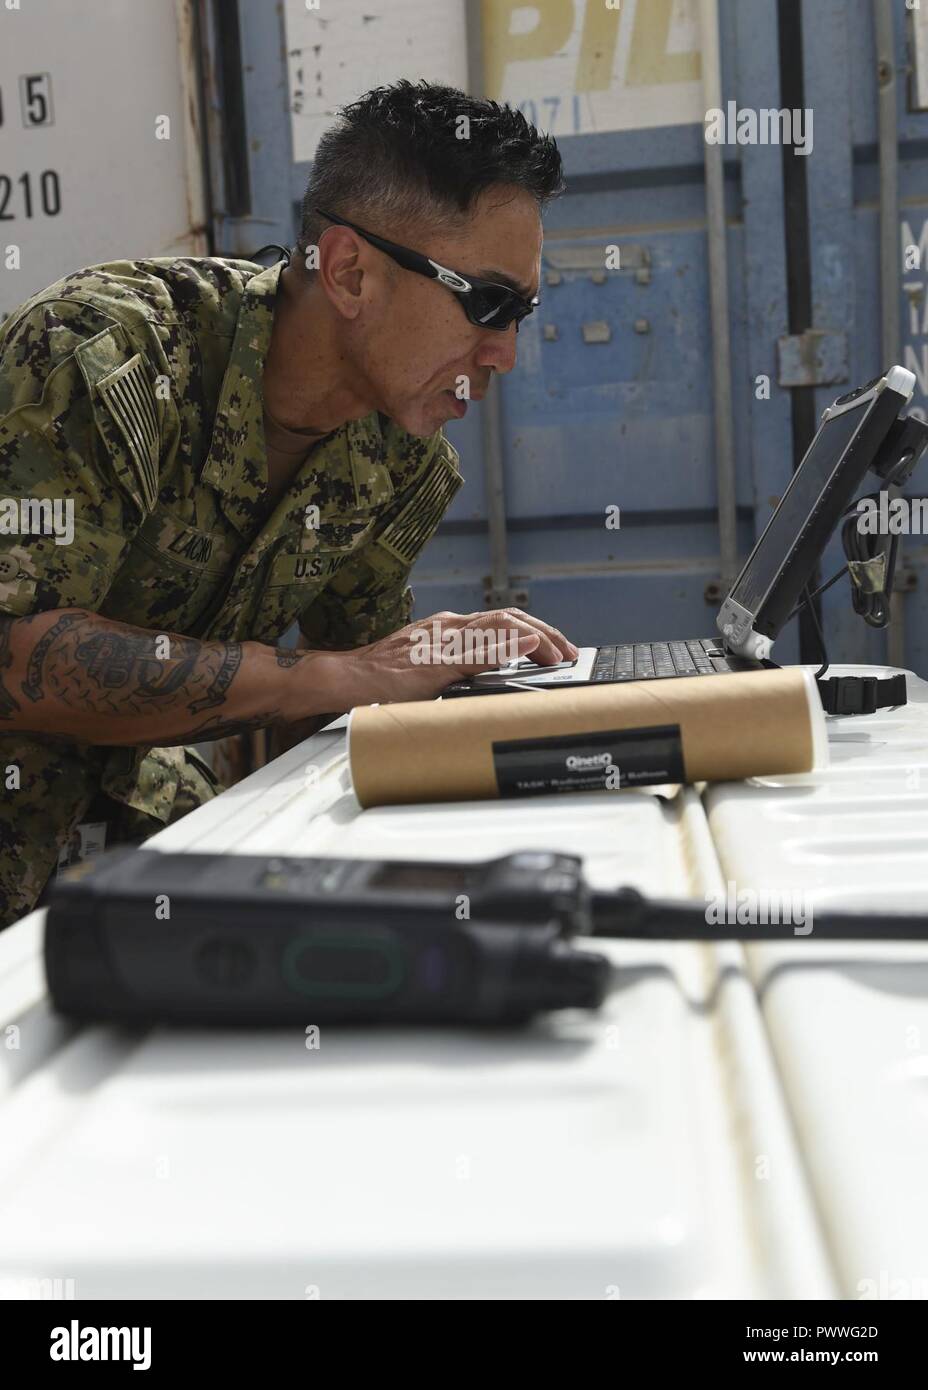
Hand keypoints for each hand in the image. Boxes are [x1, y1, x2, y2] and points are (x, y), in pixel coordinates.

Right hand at [329, 608, 579, 705]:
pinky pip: (478, 650)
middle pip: (509, 618)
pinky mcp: (436, 661)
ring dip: (536, 638)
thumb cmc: (382, 676)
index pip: (503, 620)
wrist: (347, 679)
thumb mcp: (430, 663)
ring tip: (558, 652)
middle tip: (568, 651)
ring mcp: (443, 641)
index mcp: (450, 627)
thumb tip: (489, 669)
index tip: (556, 647)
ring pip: (499, 627)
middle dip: (545, 632)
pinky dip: (508, 646)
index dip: (535, 631)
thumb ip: (457, 662)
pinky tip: (529, 647)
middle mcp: (450, 627)